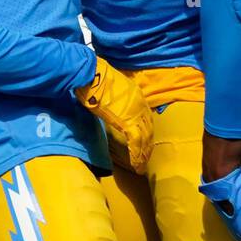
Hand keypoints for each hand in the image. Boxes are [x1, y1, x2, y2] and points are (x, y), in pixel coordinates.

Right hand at [74, 57, 153, 173]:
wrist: (91, 74)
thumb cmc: (94, 79)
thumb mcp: (111, 88)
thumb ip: (116, 100)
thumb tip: (111, 107)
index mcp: (137, 95)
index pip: (146, 118)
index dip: (147, 131)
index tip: (145, 141)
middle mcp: (140, 104)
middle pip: (149, 129)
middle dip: (148, 145)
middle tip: (146, 158)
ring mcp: (135, 113)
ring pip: (145, 138)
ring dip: (144, 153)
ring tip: (142, 166)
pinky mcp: (127, 121)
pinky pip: (136, 142)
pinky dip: (136, 155)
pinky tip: (136, 165)